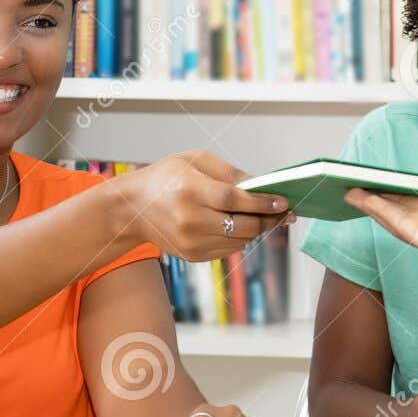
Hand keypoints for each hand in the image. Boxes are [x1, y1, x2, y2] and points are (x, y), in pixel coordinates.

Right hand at [115, 151, 290, 261]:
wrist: (132, 208)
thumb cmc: (166, 177)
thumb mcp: (194, 160)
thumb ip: (229, 172)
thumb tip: (261, 185)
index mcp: (190, 191)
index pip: (235, 201)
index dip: (263, 203)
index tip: (284, 202)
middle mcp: (190, 220)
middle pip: (243, 226)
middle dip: (268, 220)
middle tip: (285, 212)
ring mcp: (191, 242)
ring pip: (240, 241)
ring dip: (256, 229)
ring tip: (266, 216)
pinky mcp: (192, 255)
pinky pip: (228, 248)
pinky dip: (240, 237)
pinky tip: (242, 225)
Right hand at [345, 167, 417, 266]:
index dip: (409, 195)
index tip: (390, 184)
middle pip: (409, 215)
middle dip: (384, 202)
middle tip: (358, 188)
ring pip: (399, 222)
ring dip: (374, 206)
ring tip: (350, 191)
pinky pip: (400, 225)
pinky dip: (379, 211)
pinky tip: (363, 198)